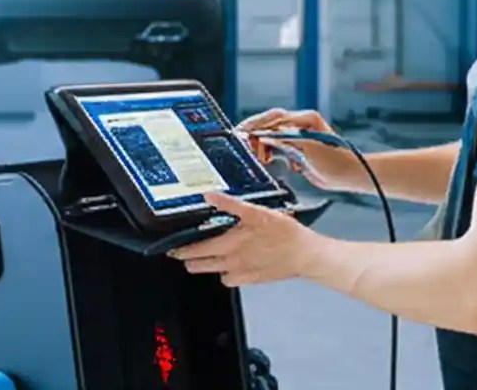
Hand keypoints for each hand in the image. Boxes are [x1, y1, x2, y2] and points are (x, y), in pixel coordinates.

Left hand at [169, 192, 317, 286]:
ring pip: (213, 273)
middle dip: (189, 258)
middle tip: (183, 252)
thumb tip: (210, 196)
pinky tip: (229, 264)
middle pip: (198, 265)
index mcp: (228, 245)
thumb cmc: (284, 233)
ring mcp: (240, 272)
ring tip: (204, 256)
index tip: (171, 247)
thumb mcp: (257, 212)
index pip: (195, 250)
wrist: (305, 254)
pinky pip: (229, 280)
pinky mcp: (251, 279)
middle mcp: (231, 262)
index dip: (180, 249)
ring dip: (206, 265)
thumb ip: (230, 205)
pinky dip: (226, 273)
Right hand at [236, 108, 361, 191]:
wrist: (349, 175)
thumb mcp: (307, 148)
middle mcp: (300, 124)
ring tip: (262, 158)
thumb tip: (263, 136)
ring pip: (271, 135)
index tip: (241, 132)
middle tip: (248, 148)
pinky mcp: (297, 147)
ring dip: (263, 146)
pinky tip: (271, 159)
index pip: (274, 117)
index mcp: (305, 119)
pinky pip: (277, 145)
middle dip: (256, 135)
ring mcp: (298, 135)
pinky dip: (271, 152)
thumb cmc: (335, 161)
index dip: (256, 124)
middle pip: (270, 124)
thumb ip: (284, 140)